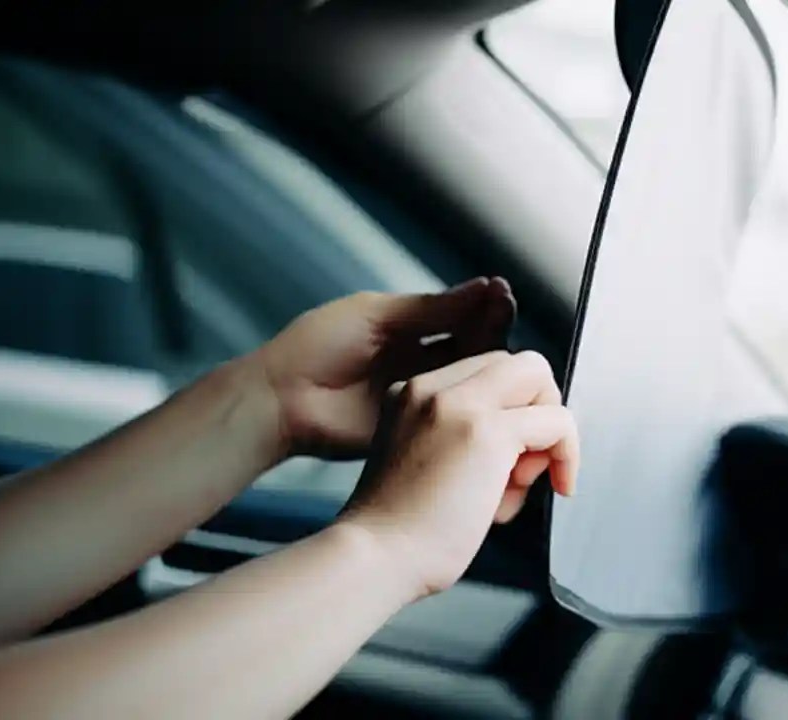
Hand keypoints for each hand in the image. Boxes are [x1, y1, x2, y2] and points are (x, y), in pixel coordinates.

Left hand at [257, 278, 515, 458]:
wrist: (282, 398)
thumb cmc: (316, 347)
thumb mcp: (376, 315)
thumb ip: (430, 308)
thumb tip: (483, 288)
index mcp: (407, 327)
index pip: (458, 313)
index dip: (481, 304)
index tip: (500, 292)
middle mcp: (418, 360)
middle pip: (471, 343)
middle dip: (491, 326)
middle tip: (505, 310)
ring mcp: (420, 392)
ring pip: (469, 375)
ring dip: (490, 358)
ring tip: (504, 343)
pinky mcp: (417, 423)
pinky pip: (455, 411)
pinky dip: (477, 399)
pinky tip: (491, 386)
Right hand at [338, 351, 578, 599]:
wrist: (376, 556)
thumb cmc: (400, 530)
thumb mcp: (422, 460)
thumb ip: (461, 436)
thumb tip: (525, 440)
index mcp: (412, 393)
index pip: (488, 371)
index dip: (512, 409)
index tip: (509, 456)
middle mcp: (432, 387)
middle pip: (519, 366)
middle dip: (537, 414)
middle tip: (521, 468)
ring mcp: (459, 404)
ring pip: (540, 382)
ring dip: (546, 439)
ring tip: (510, 490)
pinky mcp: (489, 431)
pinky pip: (557, 421)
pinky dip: (566, 454)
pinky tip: (549, 488)